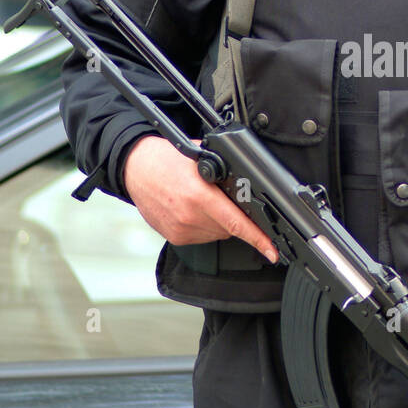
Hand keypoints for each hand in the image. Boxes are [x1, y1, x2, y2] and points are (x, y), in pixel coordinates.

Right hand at [122, 135, 278, 261]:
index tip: (272, 250)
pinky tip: (193, 209)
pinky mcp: (175, 237)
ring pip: (217, 233)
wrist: (135, 168)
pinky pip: (202, 236)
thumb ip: (225, 172)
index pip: (236, 222)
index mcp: (199, 195)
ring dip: (218, 222)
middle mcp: (190, 216)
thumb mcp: (201, 157)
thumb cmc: (166, 159)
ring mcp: (181, 229)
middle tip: (221, 197)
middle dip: (234, 216)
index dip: (257, 238)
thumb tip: (249, 185)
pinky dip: (204, 225)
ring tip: (202, 200)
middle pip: (229, 228)